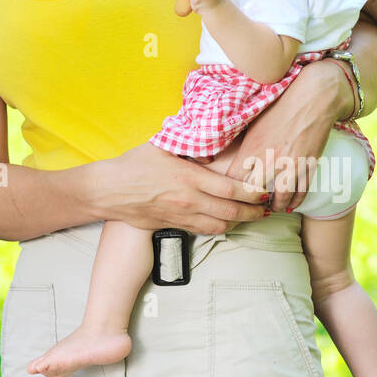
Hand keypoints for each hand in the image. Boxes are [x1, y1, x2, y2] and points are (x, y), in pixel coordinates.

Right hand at [95, 141, 266, 236]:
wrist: (110, 191)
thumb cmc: (135, 164)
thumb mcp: (163, 146)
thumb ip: (189, 146)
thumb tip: (212, 149)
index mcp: (189, 178)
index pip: (230, 189)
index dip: (252, 193)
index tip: (264, 192)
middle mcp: (189, 200)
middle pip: (231, 212)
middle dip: (253, 213)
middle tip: (266, 210)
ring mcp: (182, 216)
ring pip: (220, 225)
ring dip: (239, 223)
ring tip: (250, 217)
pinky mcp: (174, 225)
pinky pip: (204, 230)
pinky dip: (220, 227)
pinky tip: (226, 222)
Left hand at [230, 58, 344, 212]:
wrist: (312, 98)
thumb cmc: (280, 106)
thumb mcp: (254, 123)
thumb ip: (242, 142)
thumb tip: (224, 153)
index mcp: (252, 148)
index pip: (234, 180)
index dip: (230, 190)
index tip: (230, 195)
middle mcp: (270, 160)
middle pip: (254, 192)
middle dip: (250, 202)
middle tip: (249, 207)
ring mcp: (291, 165)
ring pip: (280, 198)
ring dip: (275, 206)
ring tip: (270, 208)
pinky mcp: (309, 166)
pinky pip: (301, 192)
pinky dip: (295, 201)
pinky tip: (289, 204)